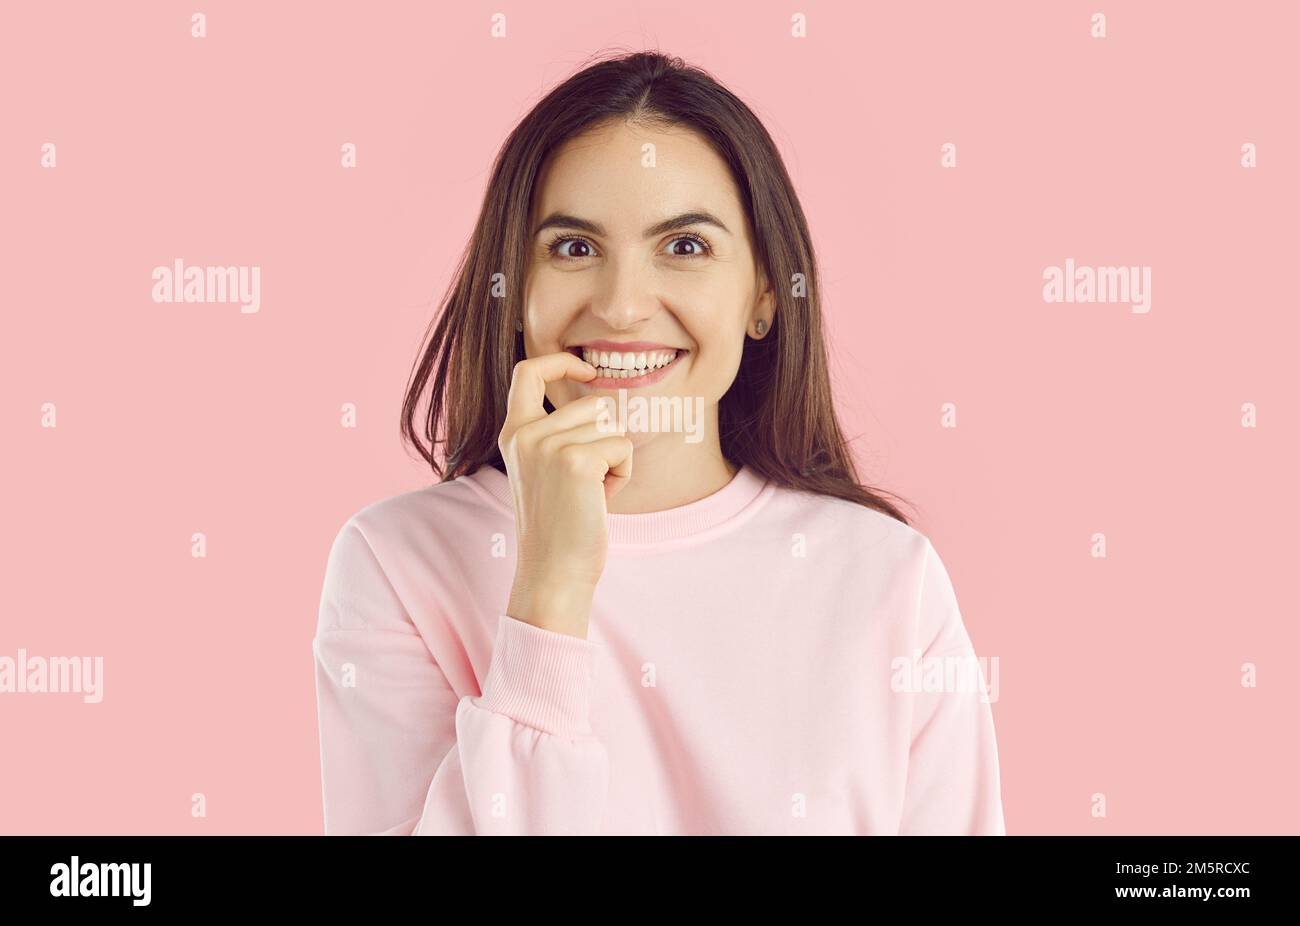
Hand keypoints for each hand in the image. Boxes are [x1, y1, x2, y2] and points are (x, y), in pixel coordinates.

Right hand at [497, 351, 633, 637]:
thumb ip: (558, 434)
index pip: (528, 370)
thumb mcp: (546, 470)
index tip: (585, 372)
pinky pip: (623, 447)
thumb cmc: (559, 527)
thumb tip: (602, 397)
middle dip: (605, 440)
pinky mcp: (576, 460)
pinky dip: (622, 475)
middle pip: (593, 404)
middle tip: (587, 483)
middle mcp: (525, 434)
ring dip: (615, 458)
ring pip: (612, 425)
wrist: (553, 573)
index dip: (561, 363)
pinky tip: (600, 501)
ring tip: (591, 493)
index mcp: (513, 433)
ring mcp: (548, 445)